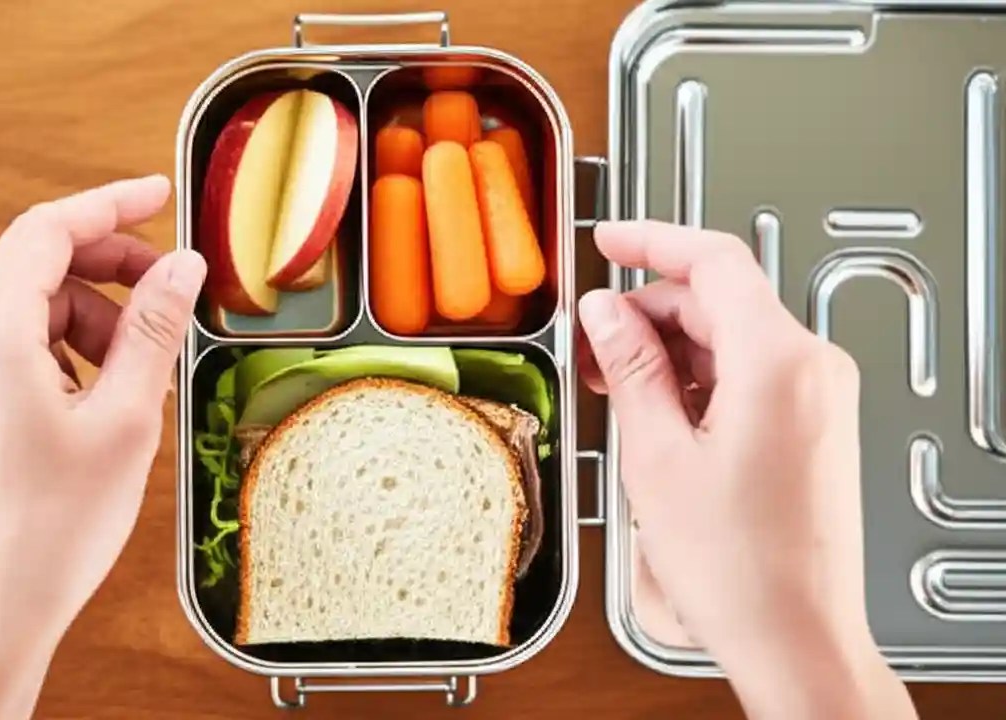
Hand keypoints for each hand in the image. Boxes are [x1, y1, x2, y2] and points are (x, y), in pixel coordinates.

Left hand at [0, 176, 205, 719]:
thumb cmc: (48, 528)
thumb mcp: (125, 419)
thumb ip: (153, 330)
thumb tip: (182, 267)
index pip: (48, 229)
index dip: (109, 203)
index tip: (159, 193)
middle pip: (38, 264)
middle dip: (110, 266)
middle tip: (171, 287)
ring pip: (34, 309)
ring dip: (96, 317)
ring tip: (147, 366)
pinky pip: (22, 349)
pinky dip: (73, 352)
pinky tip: (112, 396)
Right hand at [577, 221, 915, 719]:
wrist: (795, 636)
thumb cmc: (740, 566)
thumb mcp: (657, 455)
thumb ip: (630, 367)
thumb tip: (605, 312)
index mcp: (778, 361)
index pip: (714, 260)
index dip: (652, 240)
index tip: (608, 239)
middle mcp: (811, 368)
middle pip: (719, 300)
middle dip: (647, 313)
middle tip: (590, 345)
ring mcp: (818, 396)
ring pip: (731, 338)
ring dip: (668, 350)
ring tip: (614, 389)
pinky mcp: (813, 424)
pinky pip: (750, 374)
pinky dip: (698, 380)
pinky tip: (655, 414)